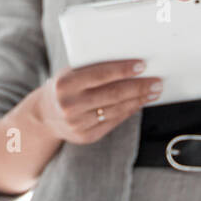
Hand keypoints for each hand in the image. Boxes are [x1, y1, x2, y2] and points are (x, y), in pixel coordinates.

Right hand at [33, 60, 161, 143]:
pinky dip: (128, 111)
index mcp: (66, 83)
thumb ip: (93, 67)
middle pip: (113, 94)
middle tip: (157, 81)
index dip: (123, 69)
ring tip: (153, 92)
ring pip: (116, 109)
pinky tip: (139, 103)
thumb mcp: (70, 72)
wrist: (44, 116)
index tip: (142, 65)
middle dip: (138, 87)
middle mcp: (70, 105)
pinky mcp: (85, 136)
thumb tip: (130, 64)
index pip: (101, 74)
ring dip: (138, 100)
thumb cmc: (64, 86)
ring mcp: (77, 123)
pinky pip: (113, 122)